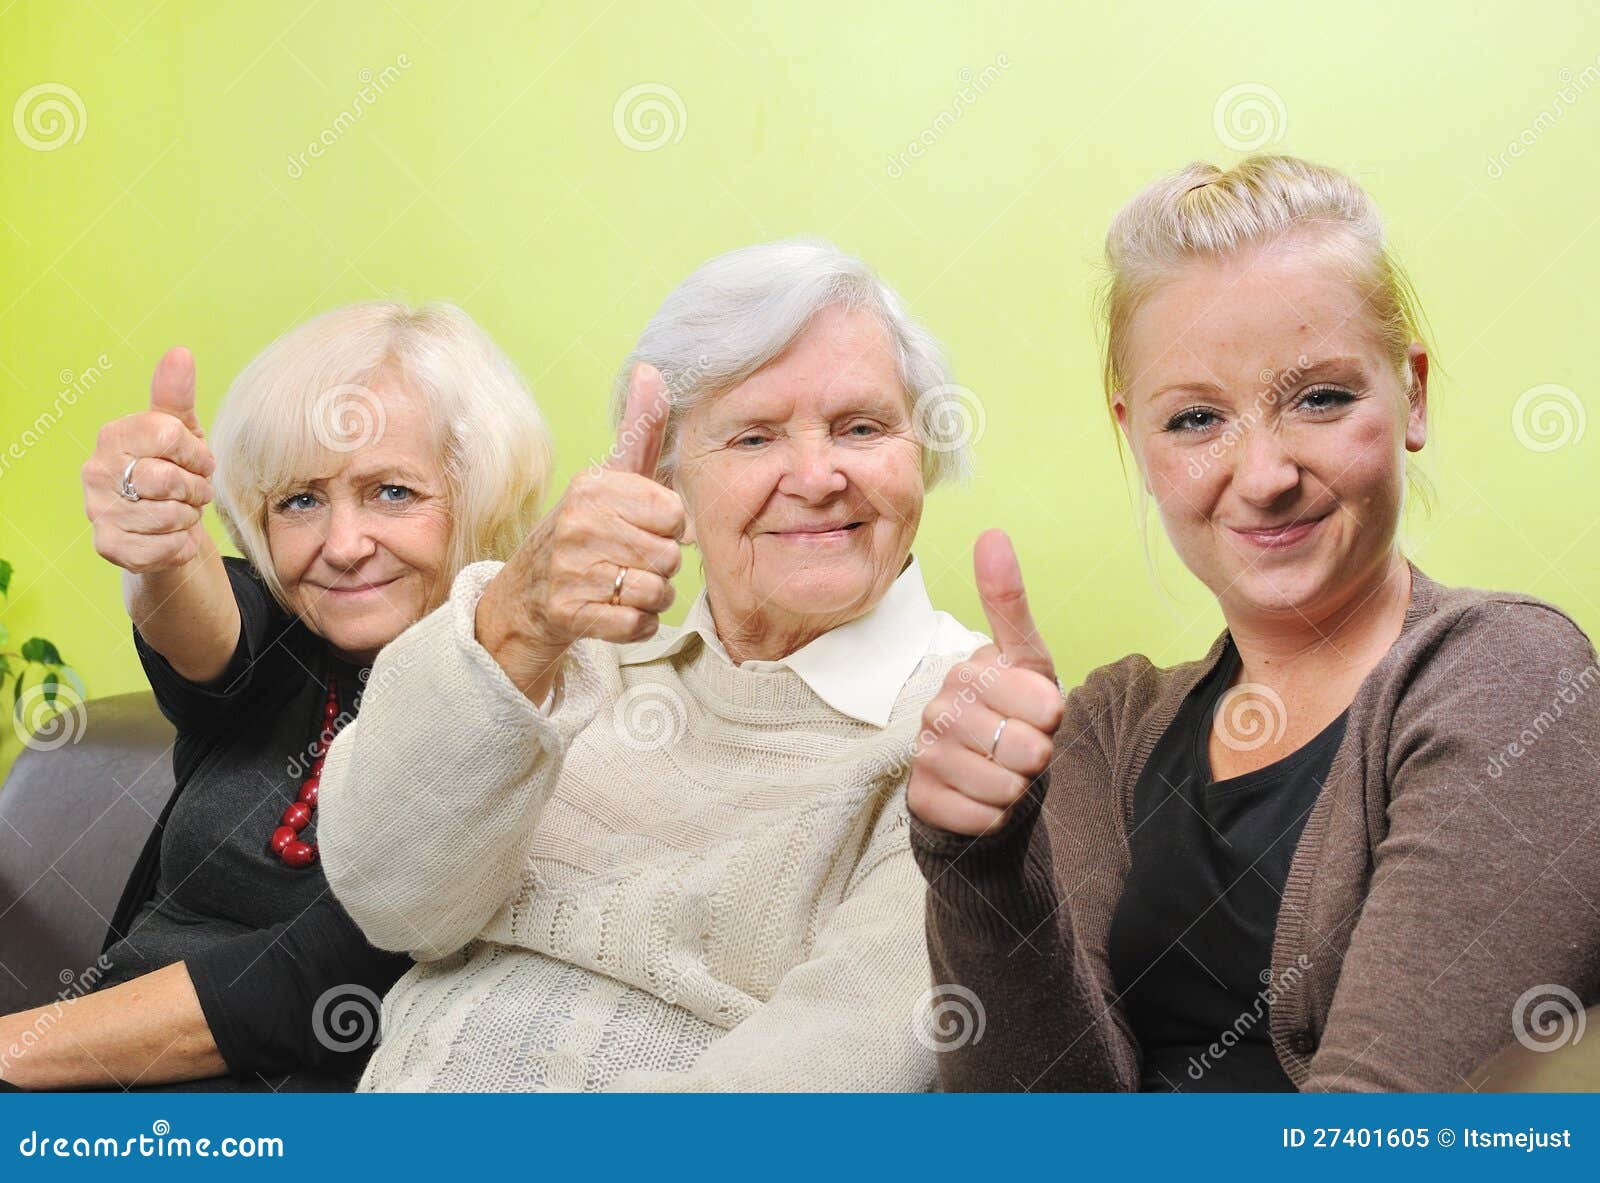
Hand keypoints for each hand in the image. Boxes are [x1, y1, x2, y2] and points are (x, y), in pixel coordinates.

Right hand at [81, 347, 215, 573]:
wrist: (169, 527)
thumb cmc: (175, 470)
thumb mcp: (181, 430)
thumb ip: (176, 395)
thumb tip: (180, 353)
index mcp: (114, 436)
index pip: (170, 435)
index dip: (198, 455)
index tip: (199, 462)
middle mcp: (96, 471)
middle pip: (169, 479)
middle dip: (196, 489)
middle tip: (192, 492)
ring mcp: (98, 510)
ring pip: (170, 516)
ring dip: (189, 517)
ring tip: (180, 511)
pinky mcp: (109, 545)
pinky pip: (165, 547)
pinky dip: (182, 545)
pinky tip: (173, 536)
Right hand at [476, 364, 686, 699]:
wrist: (525, 596)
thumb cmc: (584, 531)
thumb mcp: (610, 477)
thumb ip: (640, 429)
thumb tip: (652, 369)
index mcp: (593, 487)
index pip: (674, 515)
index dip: (667, 529)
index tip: (639, 528)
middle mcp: (578, 524)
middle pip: (670, 557)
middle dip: (659, 567)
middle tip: (626, 561)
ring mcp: (570, 571)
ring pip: (657, 592)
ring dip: (650, 598)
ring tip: (620, 587)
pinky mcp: (568, 614)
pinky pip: (638, 626)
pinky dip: (635, 625)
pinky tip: (612, 611)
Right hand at [906, 529, 1064, 835]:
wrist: (988, 778)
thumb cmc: (1015, 715)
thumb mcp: (1029, 661)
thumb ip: (1010, 602)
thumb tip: (991, 532)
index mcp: (972, 670)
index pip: (1041, 700)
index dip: (1052, 715)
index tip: (1043, 713)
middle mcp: (940, 706)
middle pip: (1023, 746)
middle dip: (1037, 756)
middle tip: (1025, 750)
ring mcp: (925, 751)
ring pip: (1001, 784)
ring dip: (1017, 788)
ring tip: (1008, 774)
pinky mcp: (920, 795)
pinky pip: (977, 816)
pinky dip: (993, 816)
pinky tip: (985, 800)